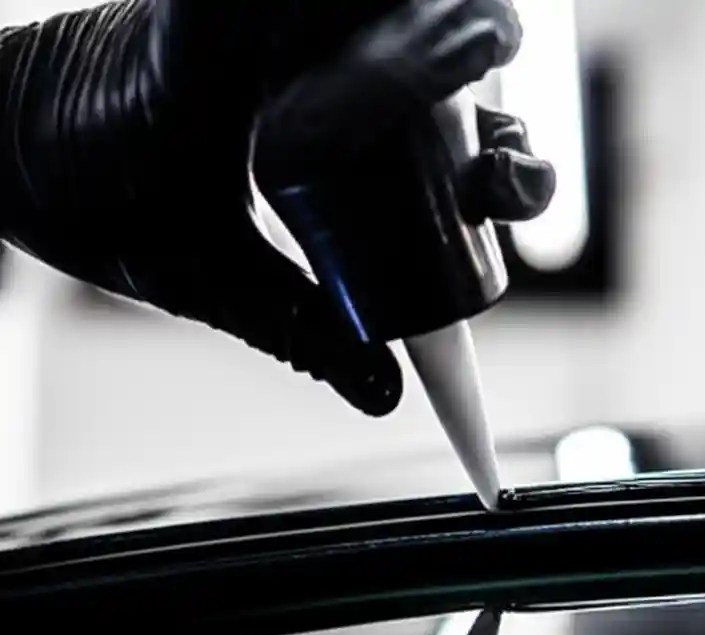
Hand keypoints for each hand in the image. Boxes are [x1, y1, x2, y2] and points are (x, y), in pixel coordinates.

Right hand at [0, 0, 555, 416]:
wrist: (9, 155)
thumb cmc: (112, 207)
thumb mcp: (221, 282)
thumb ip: (301, 328)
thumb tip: (385, 392)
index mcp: (335, 136)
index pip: (443, 145)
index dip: (499, 166)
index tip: (521, 189)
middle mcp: (325, 74)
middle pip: (448, 78)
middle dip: (499, 118)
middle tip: (509, 166)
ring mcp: (286, 29)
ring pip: (402, 25)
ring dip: (457, 43)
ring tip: (491, 64)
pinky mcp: (235, 3)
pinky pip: (295, 2)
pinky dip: (375, 21)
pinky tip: (422, 28)